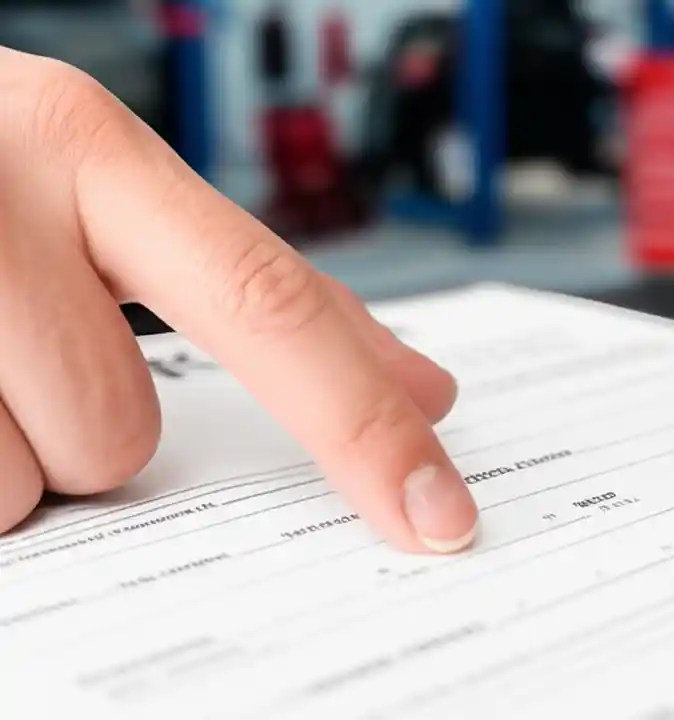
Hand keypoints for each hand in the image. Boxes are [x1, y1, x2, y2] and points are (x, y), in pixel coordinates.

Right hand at [0, 48, 476, 551]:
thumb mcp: (108, 197)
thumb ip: (270, 295)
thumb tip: (423, 389)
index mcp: (87, 146)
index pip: (273, 308)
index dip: (364, 429)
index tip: (440, 516)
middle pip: (119, 434)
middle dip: (79, 427)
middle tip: (15, 350)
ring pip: (17, 481)